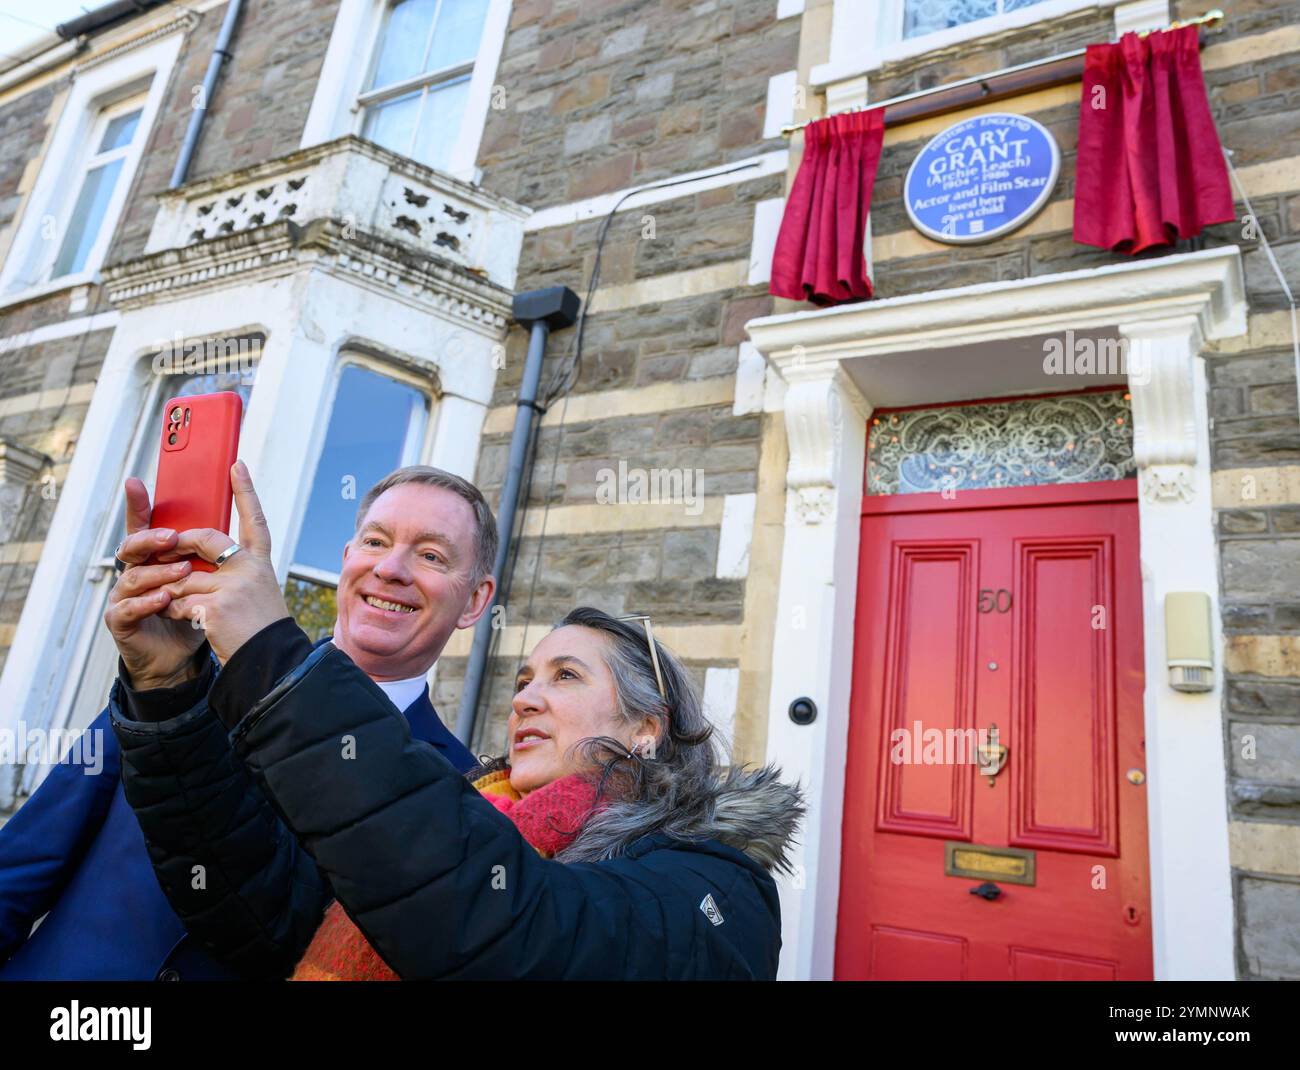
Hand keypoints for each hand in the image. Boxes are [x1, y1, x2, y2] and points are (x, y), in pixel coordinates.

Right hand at [103, 478, 206, 690]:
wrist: (180, 656)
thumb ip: (212, 554)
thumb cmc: (194, 612)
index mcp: (156, 557)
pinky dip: (148, 602)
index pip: (145, 525)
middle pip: (133, 544)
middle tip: (173, 537)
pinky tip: (164, 599)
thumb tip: (236, 518)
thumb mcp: (207, 580)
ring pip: (135, 575)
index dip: (138, 504)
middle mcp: (137, 570)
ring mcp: (125, 595)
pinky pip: (129, 607)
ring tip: (182, 573)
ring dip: (159, 572)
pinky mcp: (121, 620)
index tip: (135, 482)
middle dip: (152, 538)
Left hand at [158, 461, 290, 664]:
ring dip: (173, 592)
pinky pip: (175, 600)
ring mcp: (232, 586)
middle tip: (164, 553)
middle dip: (177, 545)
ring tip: (187, 610)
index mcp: (261, 563)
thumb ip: (231, 573)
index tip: (237, 465)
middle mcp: (250, 568)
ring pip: (182, 576)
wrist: (269, 662)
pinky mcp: (213, 605)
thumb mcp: (255, 593)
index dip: (246, 491)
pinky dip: (172, 611)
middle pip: (204, 539)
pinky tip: (189, 622)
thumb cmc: (259, 631)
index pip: (255, 520)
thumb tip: (189, 562)